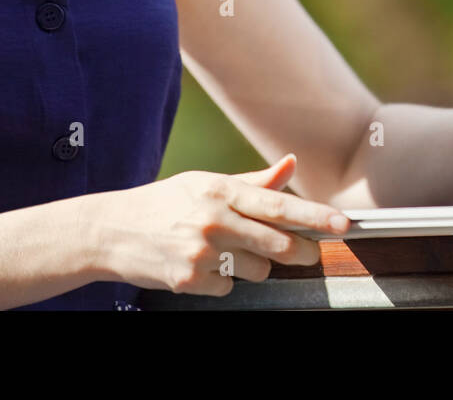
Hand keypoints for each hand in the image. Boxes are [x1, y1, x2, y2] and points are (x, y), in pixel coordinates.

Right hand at [91, 154, 350, 295]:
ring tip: (226, 250)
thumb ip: (252, 181)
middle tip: (309, 253)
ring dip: (253, 264)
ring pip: (257, 269)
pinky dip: (222, 280)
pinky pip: (228, 287)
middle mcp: (213, 219)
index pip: (278, 205)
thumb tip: (291, 165)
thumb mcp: (205, 184)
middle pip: (277, 243)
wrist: (110, 231)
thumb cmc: (164, 204)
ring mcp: (201, 251)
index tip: (343, 224)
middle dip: (300, 251)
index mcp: (220, 190)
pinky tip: (201, 265)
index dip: (315, 217)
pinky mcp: (189, 279)